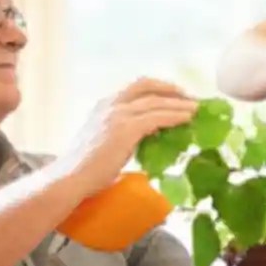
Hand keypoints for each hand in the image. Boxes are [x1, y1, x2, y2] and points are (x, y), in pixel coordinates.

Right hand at [55, 77, 197, 194]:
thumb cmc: (85, 169)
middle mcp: (110, 104)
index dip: (159, 88)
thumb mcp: (105, 142)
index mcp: (103, 105)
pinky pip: (158, 117)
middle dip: (171, 89)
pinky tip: (187, 118)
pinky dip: (175, 115)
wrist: (69, 179)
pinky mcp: (126, 129)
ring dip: (179, 103)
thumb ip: (123, 133)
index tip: (176, 93)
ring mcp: (117, 115)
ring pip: (156, 101)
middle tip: (190, 98)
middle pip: (147, 85)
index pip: (136, 87)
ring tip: (196, 108)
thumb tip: (149, 136)